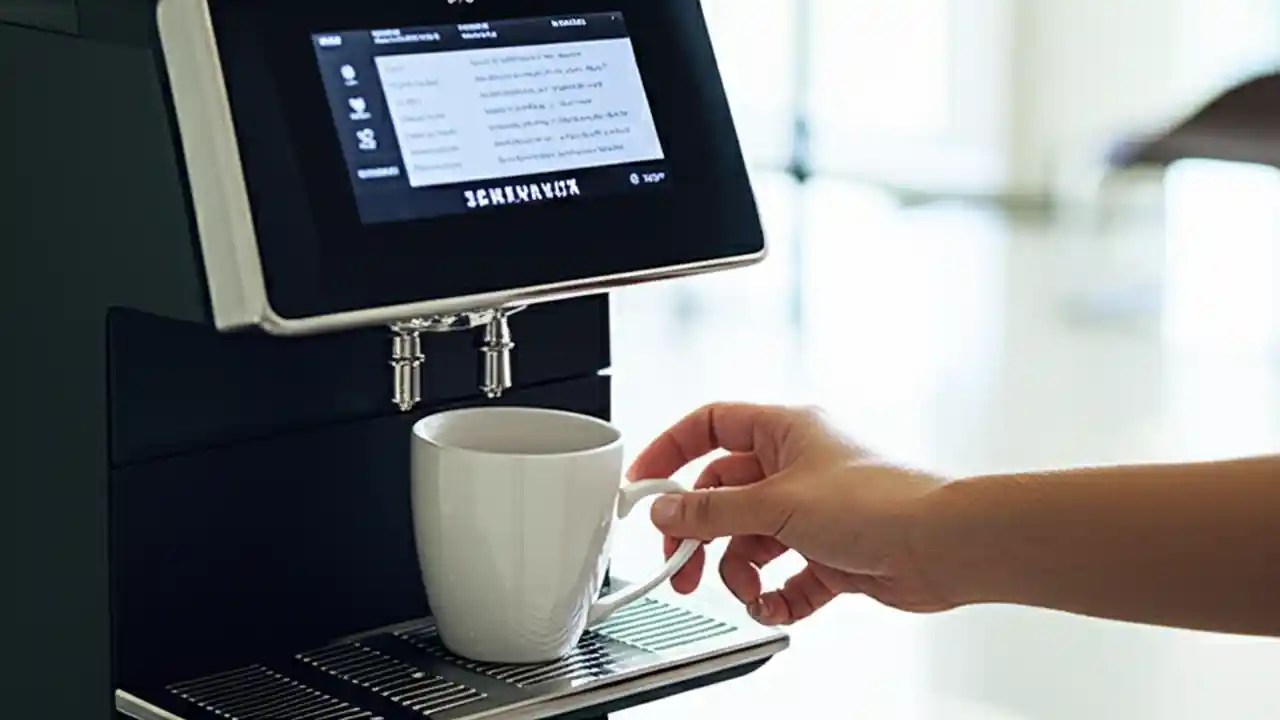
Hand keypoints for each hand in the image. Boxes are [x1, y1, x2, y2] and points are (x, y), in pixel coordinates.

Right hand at [627, 403, 952, 625]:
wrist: (943, 545)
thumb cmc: (879, 501)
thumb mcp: (775, 504)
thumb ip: (711, 512)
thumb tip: (666, 512)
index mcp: (784, 431)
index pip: (711, 426)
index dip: (671, 450)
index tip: (643, 485)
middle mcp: (797, 467)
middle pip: (723, 494)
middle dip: (700, 533)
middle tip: (681, 564)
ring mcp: (815, 511)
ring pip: (752, 541)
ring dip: (741, 571)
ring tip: (748, 590)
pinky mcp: (833, 553)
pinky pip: (787, 577)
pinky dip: (777, 595)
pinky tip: (777, 605)